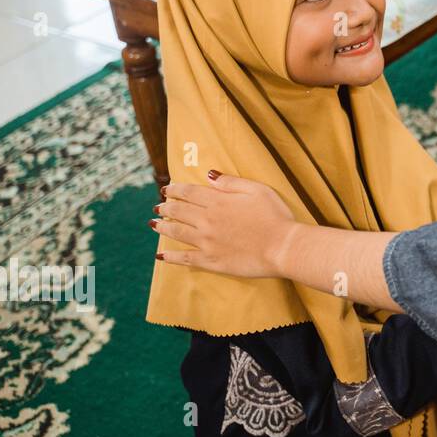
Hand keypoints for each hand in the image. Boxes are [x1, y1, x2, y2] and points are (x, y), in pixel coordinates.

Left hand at [152, 171, 297, 278]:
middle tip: (158, 207)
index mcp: (218, 201)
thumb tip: (209, 175)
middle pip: (178, 211)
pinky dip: (170, 256)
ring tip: (154, 224)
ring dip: (163, 227)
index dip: (175, 189)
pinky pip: (184, 258)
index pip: (188, 192)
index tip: (167, 189)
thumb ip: (231, 182)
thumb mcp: (258, 190)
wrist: (282, 247)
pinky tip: (160, 255)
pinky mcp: (210, 261)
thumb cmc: (275, 216)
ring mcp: (206, 242)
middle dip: (165, 207)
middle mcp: (206, 220)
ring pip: (176, 232)